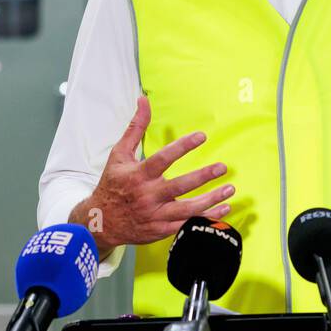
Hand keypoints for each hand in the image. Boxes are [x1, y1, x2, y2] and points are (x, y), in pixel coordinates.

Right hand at [72, 96, 233, 254]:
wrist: (100, 222)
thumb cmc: (113, 184)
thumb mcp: (119, 154)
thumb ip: (135, 127)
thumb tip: (143, 100)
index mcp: (138, 175)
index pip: (163, 159)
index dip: (182, 146)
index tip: (201, 136)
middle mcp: (148, 196)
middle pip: (180, 186)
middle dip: (203, 176)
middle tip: (222, 167)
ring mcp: (155, 215)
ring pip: (187, 209)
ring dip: (211, 200)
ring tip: (229, 189)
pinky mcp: (161, 230)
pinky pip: (187, 225)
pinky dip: (206, 218)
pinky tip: (223, 209)